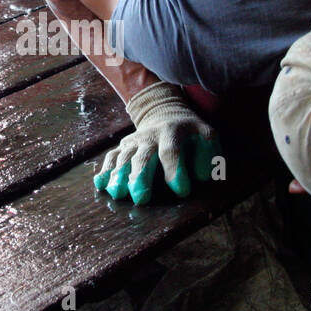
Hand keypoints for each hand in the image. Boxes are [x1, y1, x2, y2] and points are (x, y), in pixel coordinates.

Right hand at [93, 82, 219, 204]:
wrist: (165, 112)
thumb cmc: (189, 133)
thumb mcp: (206, 136)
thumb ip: (209, 154)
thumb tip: (201, 176)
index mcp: (173, 133)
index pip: (171, 151)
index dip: (175, 170)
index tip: (182, 191)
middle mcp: (150, 136)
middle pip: (143, 157)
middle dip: (141, 177)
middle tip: (140, 198)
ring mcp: (134, 141)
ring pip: (124, 158)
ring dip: (119, 176)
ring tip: (117, 193)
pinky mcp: (123, 147)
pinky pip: (112, 157)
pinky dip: (105, 171)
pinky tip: (100, 184)